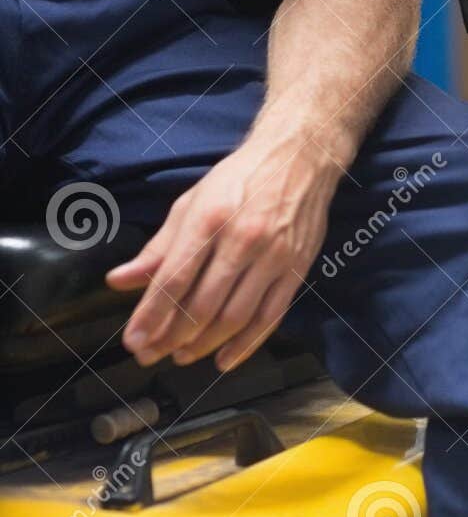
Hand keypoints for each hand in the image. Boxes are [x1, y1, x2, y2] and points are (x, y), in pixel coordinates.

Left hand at [106, 134, 337, 372]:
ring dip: (204, 345)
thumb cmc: (239, 179)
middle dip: (171, 337)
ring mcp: (274, 255)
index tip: (133, 341)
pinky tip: (224, 360)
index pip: (175, 278)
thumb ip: (157, 247)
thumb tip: (118, 280)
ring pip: (235, 317)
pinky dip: (246, 345)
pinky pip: (270, 317)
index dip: (151, 315)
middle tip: (150, 355)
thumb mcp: (192, 203)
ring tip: (181, 356)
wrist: (300, 156)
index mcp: (210, 217)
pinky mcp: (297, 267)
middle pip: (203, 305)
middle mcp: (243, 238)